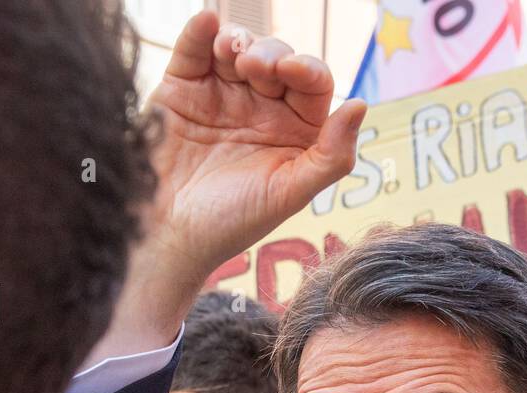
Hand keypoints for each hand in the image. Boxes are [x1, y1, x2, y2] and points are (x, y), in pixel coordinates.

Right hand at [97, 10, 365, 362]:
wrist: (165, 235)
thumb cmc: (231, 222)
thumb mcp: (289, 193)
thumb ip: (331, 155)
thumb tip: (361, 104)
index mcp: (293, 131)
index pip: (312, 85)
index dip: (307, 69)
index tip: (293, 72)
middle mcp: (260, 108)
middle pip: (277, 58)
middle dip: (272, 55)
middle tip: (256, 70)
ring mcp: (219, 94)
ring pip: (238, 47)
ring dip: (240, 41)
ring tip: (233, 56)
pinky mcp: (180, 88)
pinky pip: (193, 49)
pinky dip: (201, 29)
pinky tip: (208, 22)